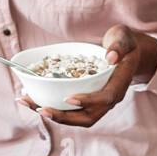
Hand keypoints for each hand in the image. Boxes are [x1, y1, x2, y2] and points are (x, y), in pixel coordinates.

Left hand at [17, 25, 156, 126]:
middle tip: (41, 109)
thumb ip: (119, 46)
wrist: (127, 53)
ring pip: (77, 117)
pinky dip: (53, 108)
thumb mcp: (124, 38)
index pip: (106, 98)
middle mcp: (109, 98)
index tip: (69, 98)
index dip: (88, 101)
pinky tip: (34, 100)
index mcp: (119, 84)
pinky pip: (71, 111)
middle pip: (88, 117)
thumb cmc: (124, 44)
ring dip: (53, 115)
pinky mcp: (87, 101)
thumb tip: (111, 57)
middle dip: (63, 117)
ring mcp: (97, 103)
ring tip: (30, 103)